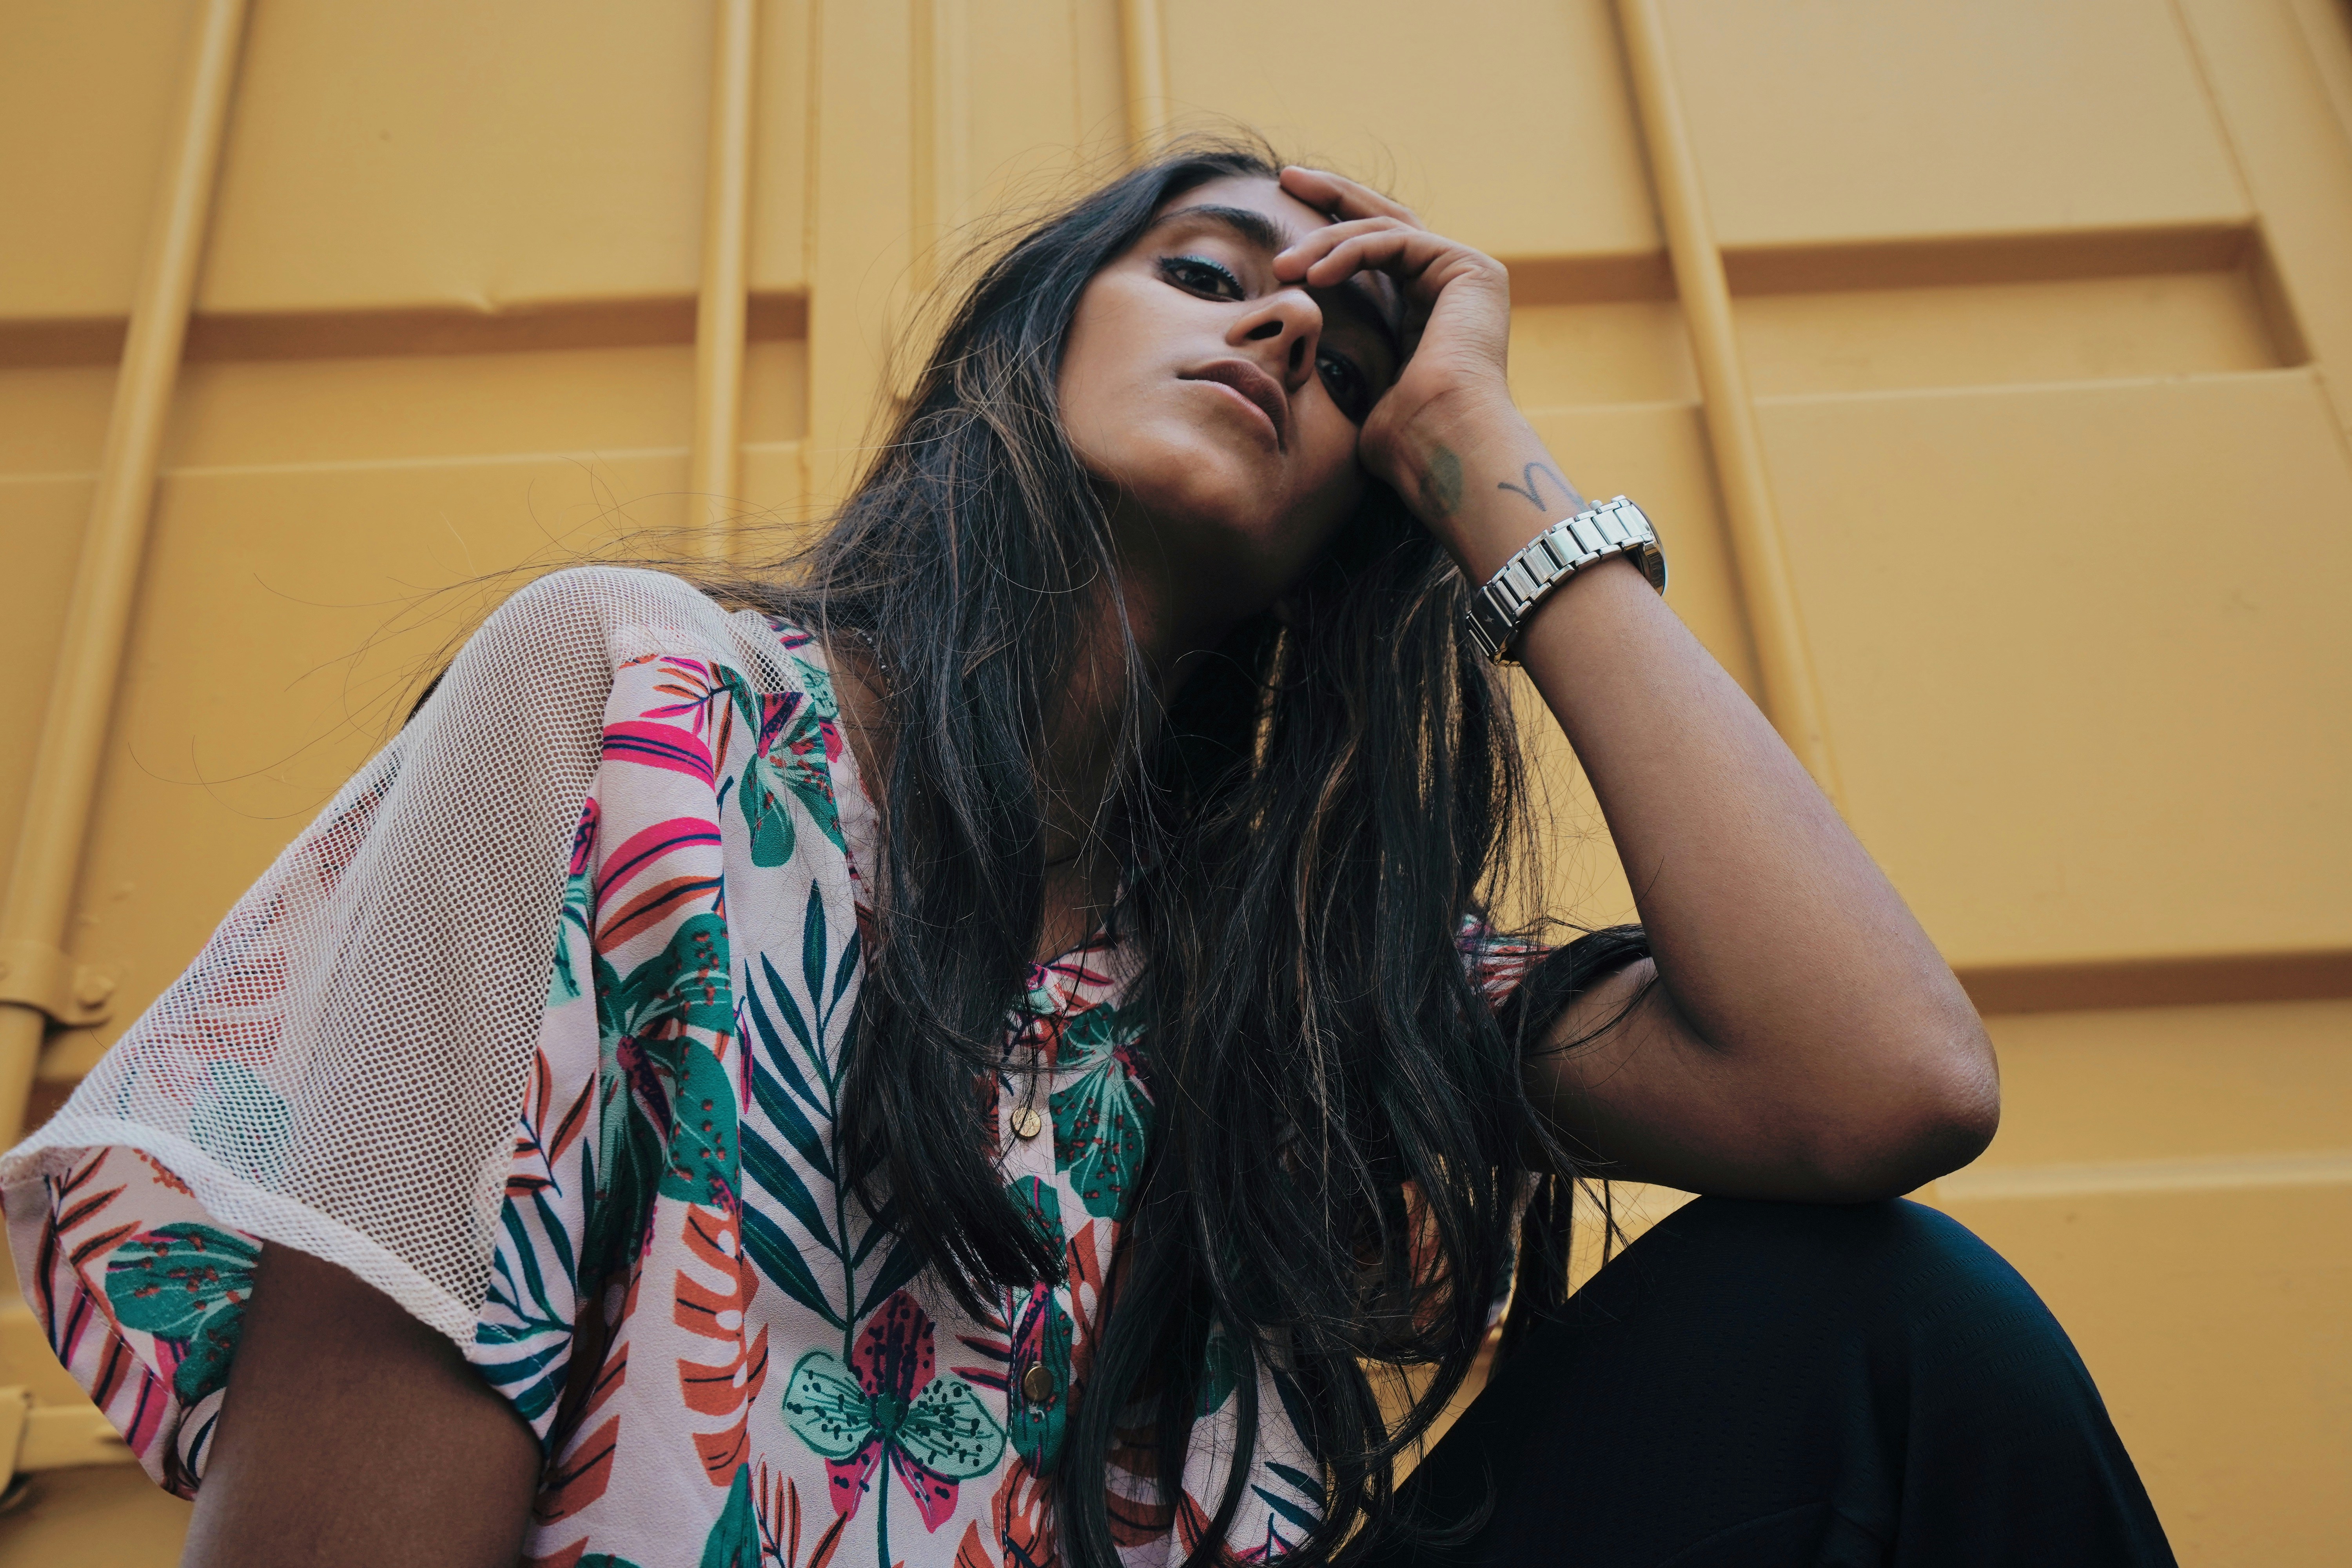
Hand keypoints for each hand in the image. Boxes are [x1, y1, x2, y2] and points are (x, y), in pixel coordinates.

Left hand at [1271, 166, 1526, 543]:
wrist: (1442, 448)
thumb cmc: (1403, 440)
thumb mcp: (1358, 388)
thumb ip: (1344, 356)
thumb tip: (1301, 355)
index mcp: (1429, 309)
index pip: (1377, 251)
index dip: (1331, 234)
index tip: (1284, 229)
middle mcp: (1453, 284)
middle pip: (1385, 220)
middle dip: (1333, 195)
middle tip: (1286, 177)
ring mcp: (1466, 272)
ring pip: (1383, 229)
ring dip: (1326, 241)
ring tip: (1283, 266)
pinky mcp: (1469, 268)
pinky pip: (1396, 241)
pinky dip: (1351, 251)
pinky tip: (1314, 276)